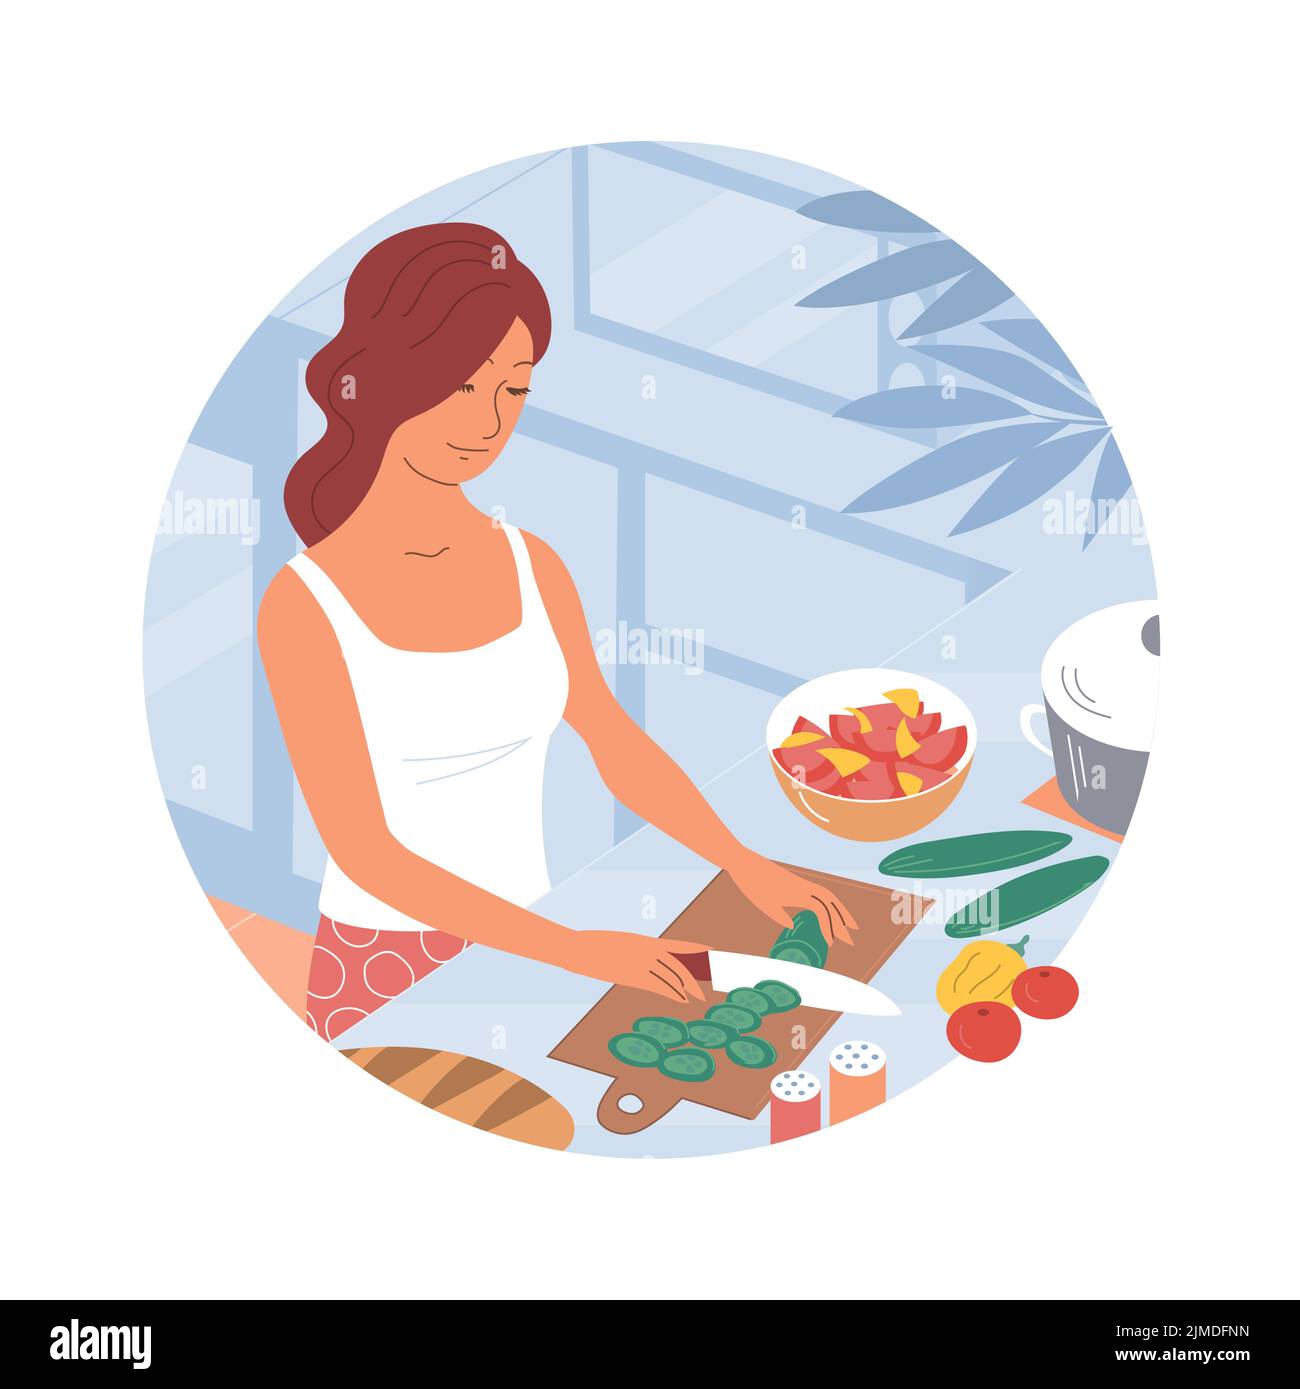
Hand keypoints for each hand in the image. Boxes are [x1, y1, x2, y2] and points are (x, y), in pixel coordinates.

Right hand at [561, 930, 707, 1002]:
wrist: (581, 948)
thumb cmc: (600, 945)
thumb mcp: (625, 943)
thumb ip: (642, 951)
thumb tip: (656, 961)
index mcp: (647, 941)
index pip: (678, 944)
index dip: (696, 948)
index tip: (711, 951)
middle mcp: (648, 951)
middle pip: (678, 966)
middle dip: (692, 980)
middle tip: (704, 991)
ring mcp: (641, 963)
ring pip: (670, 978)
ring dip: (684, 989)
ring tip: (695, 998)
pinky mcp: (632, 976)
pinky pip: (658, 986)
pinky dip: (672, 994)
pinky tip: (681, 1000)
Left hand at [727, 853, 857, 947]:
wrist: (744, 863)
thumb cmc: (752, 885)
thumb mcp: (764, 905)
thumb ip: (780, 916)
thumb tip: (794, 926)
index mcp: (798, 893)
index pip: (821, 911)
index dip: (828, 927)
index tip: (830, 944)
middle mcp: (804, 886)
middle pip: (831, 903)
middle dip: (842, 922)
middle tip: (851, 940)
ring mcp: (802, 883)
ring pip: (828, 896)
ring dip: (840, 911)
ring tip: (850, 926)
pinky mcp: (797, 882)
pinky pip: (820, 893)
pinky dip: (829, 904)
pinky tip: (830, 912)